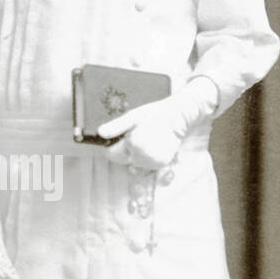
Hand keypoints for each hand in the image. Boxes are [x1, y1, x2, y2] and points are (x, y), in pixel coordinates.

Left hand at [97, 76, 219, 170]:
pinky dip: (146, 156)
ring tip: (146, 138)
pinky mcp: (161, 164)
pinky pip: (146, 164)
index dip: (112, 145)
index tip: (120, 136)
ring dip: (136, 153)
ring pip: (134, 163)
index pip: (111, 154)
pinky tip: (153, 144)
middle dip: (125, 149)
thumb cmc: (155, 114)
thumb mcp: (132, 117)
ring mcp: (153, 163)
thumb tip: (100, 133)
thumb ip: (115, 127)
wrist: (179, 117)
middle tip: (136, 134)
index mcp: (134, 145)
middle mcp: (143, 157)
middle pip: (123, 159)